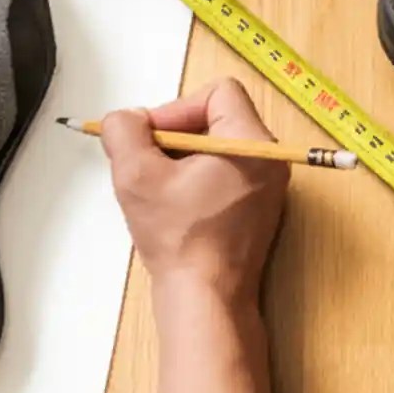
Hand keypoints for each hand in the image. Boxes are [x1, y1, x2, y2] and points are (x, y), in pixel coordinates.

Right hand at [100, 78, 289, 303]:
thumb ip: (124, 130)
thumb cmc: (181, 242)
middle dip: (173, 136)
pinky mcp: (255, 210)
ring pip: (215, 149)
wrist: (206, 300)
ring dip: (179, 160)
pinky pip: (221, 175)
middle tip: (148, 163)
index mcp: (252, 144)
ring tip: (157, 188)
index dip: (176, 107)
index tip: (152, 138)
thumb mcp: (136, 174)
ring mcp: (265, 188)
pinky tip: (171, 207)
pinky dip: (192, 181)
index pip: (218, 93)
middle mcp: (268, 162)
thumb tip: (127, 119)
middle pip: (216, 119)